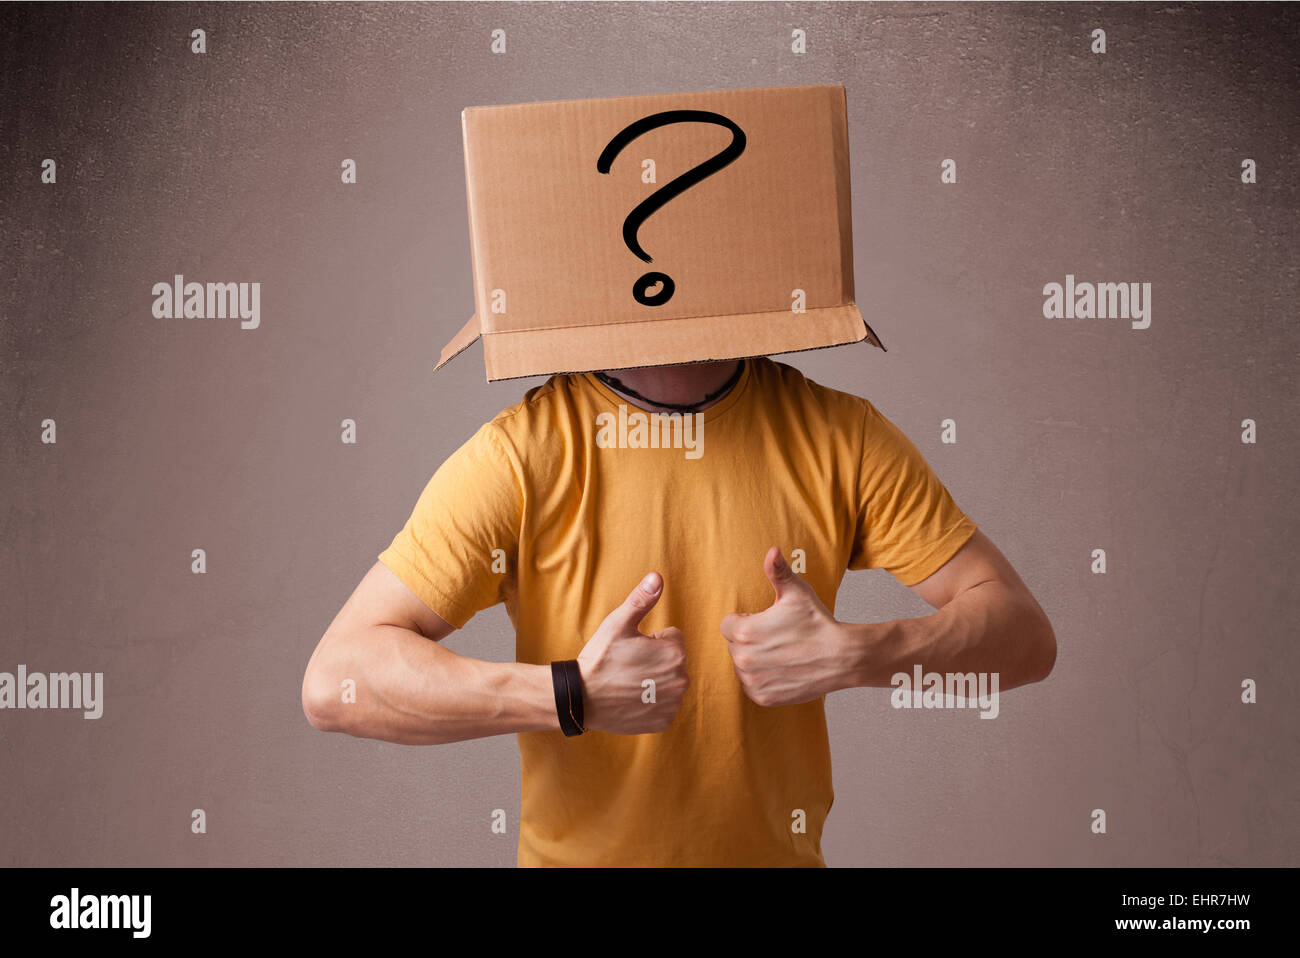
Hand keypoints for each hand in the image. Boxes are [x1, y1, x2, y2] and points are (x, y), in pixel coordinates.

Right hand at [577, 572, 689, 733]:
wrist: (581, 698)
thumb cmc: (600, 658)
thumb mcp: (618, 624)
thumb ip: (642, 599)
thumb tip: (657, 577)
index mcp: (675, 653)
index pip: (672, 638)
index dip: (650, 641)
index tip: (632, 649)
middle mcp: (681, 680)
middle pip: (672, 661)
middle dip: (655, 660)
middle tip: (628, 666)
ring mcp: (673, 704)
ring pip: (668, 683)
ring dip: (654, 682)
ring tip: (628, 683)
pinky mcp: (663, 722)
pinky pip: (663, 705)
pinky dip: (650, 703)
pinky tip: (631, 700)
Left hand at [720, 547, 854, 706]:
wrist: (842, 657)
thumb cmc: (817, 622)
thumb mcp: (796, 592)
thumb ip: (778, 571)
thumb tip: (772, 550)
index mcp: (743, 632)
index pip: (728, 625)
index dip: (747, 621)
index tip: (767, 622)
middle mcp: (742, 659)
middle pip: (734, 646)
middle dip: (750, 641)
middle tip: (778, 638)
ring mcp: (752, 681)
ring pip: (743, 667)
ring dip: (756, 661)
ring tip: (782, 653)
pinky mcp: (763, 698)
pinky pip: (753, 686)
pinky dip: (764, 680)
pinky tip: (783, 670)